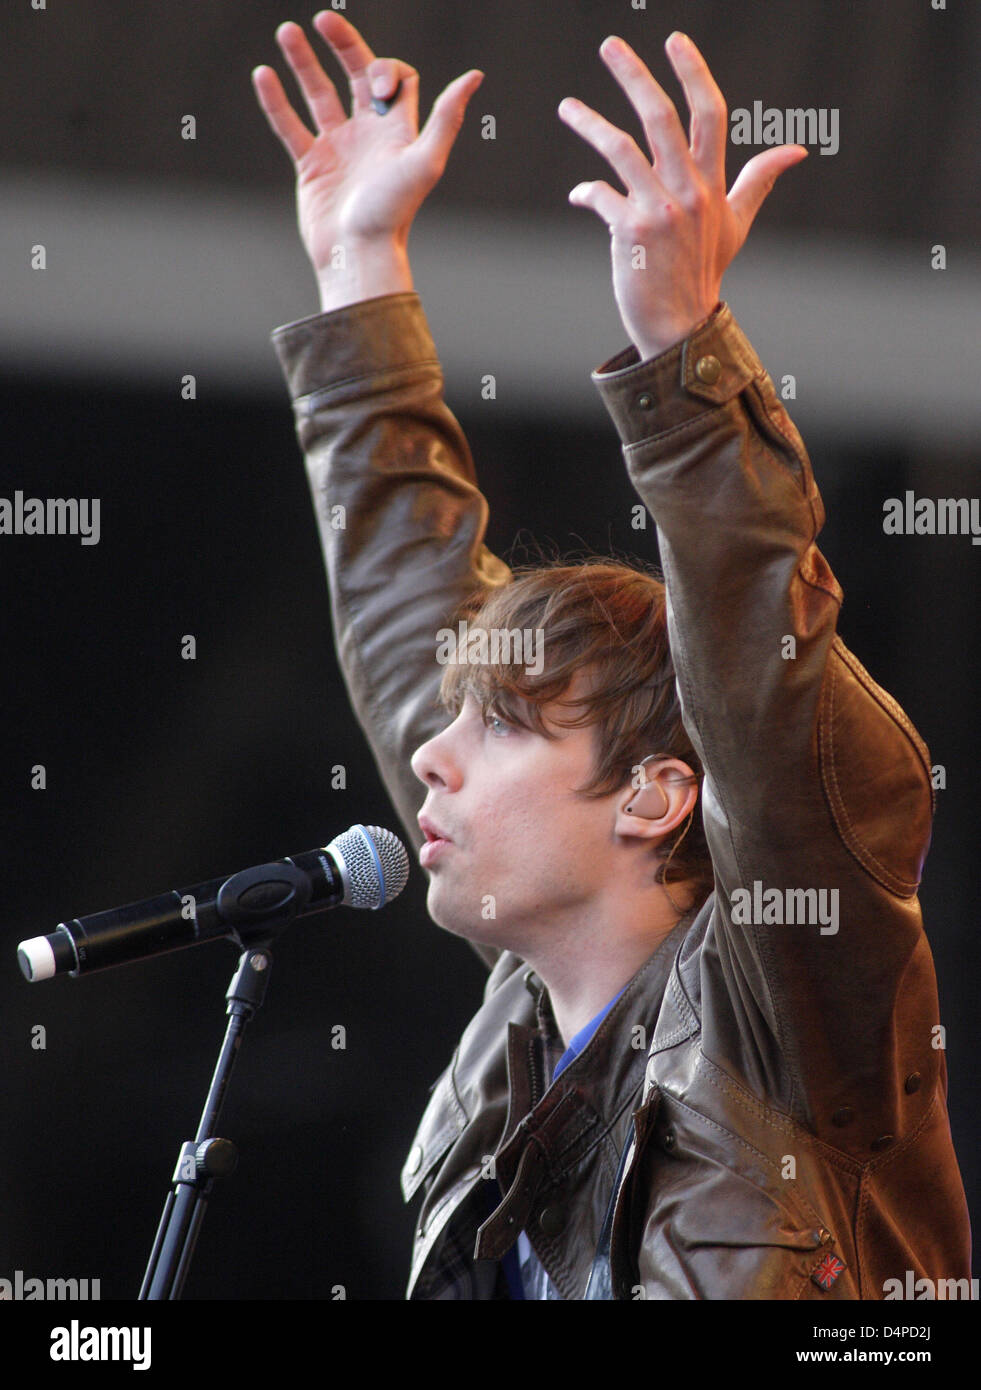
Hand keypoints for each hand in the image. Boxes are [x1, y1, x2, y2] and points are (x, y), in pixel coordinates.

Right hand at [252, 11, 482, 297]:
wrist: (357, 254)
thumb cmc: (393, 213)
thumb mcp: (426, 161)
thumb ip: (446, 117)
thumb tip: (474, 75)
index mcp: (397, 130)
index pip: (397, 78)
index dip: (386, 69)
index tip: (374, 89)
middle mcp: (369, 134)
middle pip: (358, 74)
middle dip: (343, 44)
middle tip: (323, 19)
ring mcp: (338, 148)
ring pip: (320, 94)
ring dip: (303, 62)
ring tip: (287, 31)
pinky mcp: (312, 166)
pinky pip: (290, 126)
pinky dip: (275, 100)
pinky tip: (263, 73)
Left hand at [558, 32, 807, 358]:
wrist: (679, 325)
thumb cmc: (704, 273)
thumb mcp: (737, 225)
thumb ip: (759, 181)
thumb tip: (797, 149)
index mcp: (712, 184)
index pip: (709, 114)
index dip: (693, 72)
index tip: (674, 39)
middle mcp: (688, 192)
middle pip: (661, 118)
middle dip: (634, 76)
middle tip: (609, 45)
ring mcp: (659, 211)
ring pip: (621, 149)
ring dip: (589, 124)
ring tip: (566, 107)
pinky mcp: (631, 231)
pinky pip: (600, 196)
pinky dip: (586, 192)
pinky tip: (579, 195)